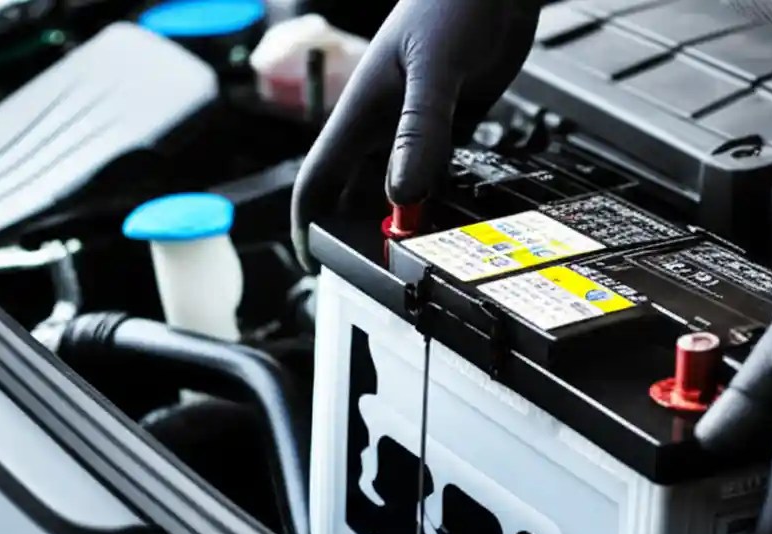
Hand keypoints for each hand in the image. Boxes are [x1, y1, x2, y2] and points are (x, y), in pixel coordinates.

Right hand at [291, 0, 542, 270]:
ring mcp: (417, 125)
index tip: (316, 263)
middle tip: (386, 269)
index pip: (318, 179)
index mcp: (361, 111)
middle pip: (359, 193)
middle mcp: (383, 124)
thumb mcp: (434, 69)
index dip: (309, 225)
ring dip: (410, 218)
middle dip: (365, 231)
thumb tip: (402, 195)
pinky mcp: (451, 122)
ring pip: (401, 187)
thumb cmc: (454, 3)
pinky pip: (440, 171)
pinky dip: (446, 196)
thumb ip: (420, 132)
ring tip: (426, 255)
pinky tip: (462, 218)